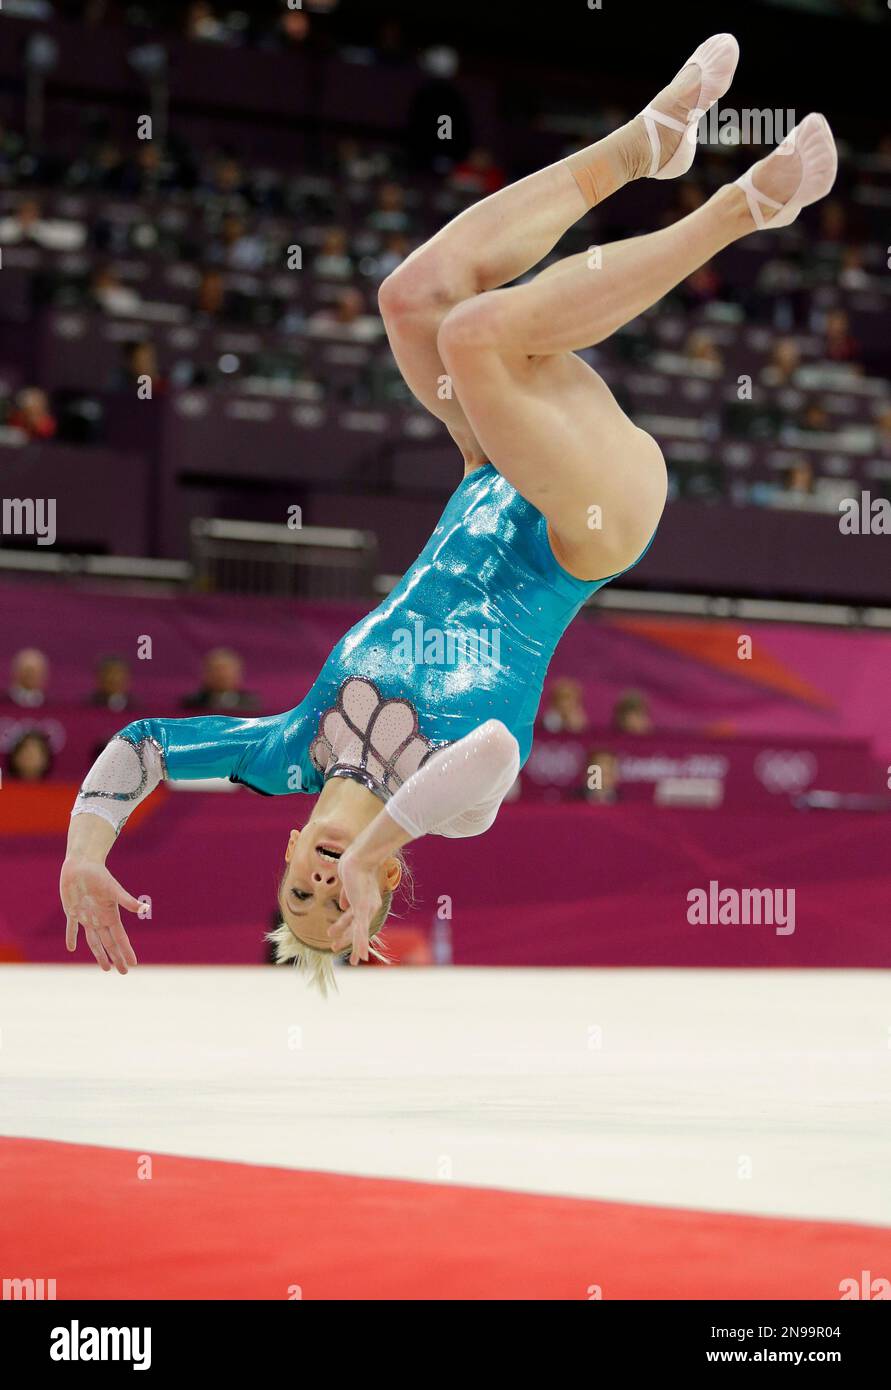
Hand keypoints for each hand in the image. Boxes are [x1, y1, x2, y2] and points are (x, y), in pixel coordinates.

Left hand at [60, 857, 141, 974]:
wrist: (82, 863)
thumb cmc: (99, 874)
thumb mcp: (113, 888)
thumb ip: (127, 901)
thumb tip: (144, 909)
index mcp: (110, 915)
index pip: (120, 938)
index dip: (126, 951)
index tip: (133, 964)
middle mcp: (100, 918)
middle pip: (109, 943)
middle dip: (116, 958)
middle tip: (123, 972)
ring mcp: (86, 916)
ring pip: (94, 940)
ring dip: (99, 953)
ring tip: (105, 968)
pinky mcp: (72, 911)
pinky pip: (72, 928)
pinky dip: (71, 937)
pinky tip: (71, 947)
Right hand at [327, 847, 381, 965]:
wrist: (359, 858)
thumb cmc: (353, 865)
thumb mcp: (348, 882)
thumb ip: (347, 896)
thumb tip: (343, 905)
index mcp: (365, 901)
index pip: (354, 918)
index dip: (345, 927)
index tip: (335, 934)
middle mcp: (368, 907)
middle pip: (356, 927)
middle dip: (347, 939)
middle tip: (336, 948)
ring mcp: (366, 910)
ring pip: (360, 934)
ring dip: (356, 947)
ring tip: (356, 961)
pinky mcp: (363, 911)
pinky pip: (361, 932)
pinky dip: (361, 946)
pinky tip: (362, 957)